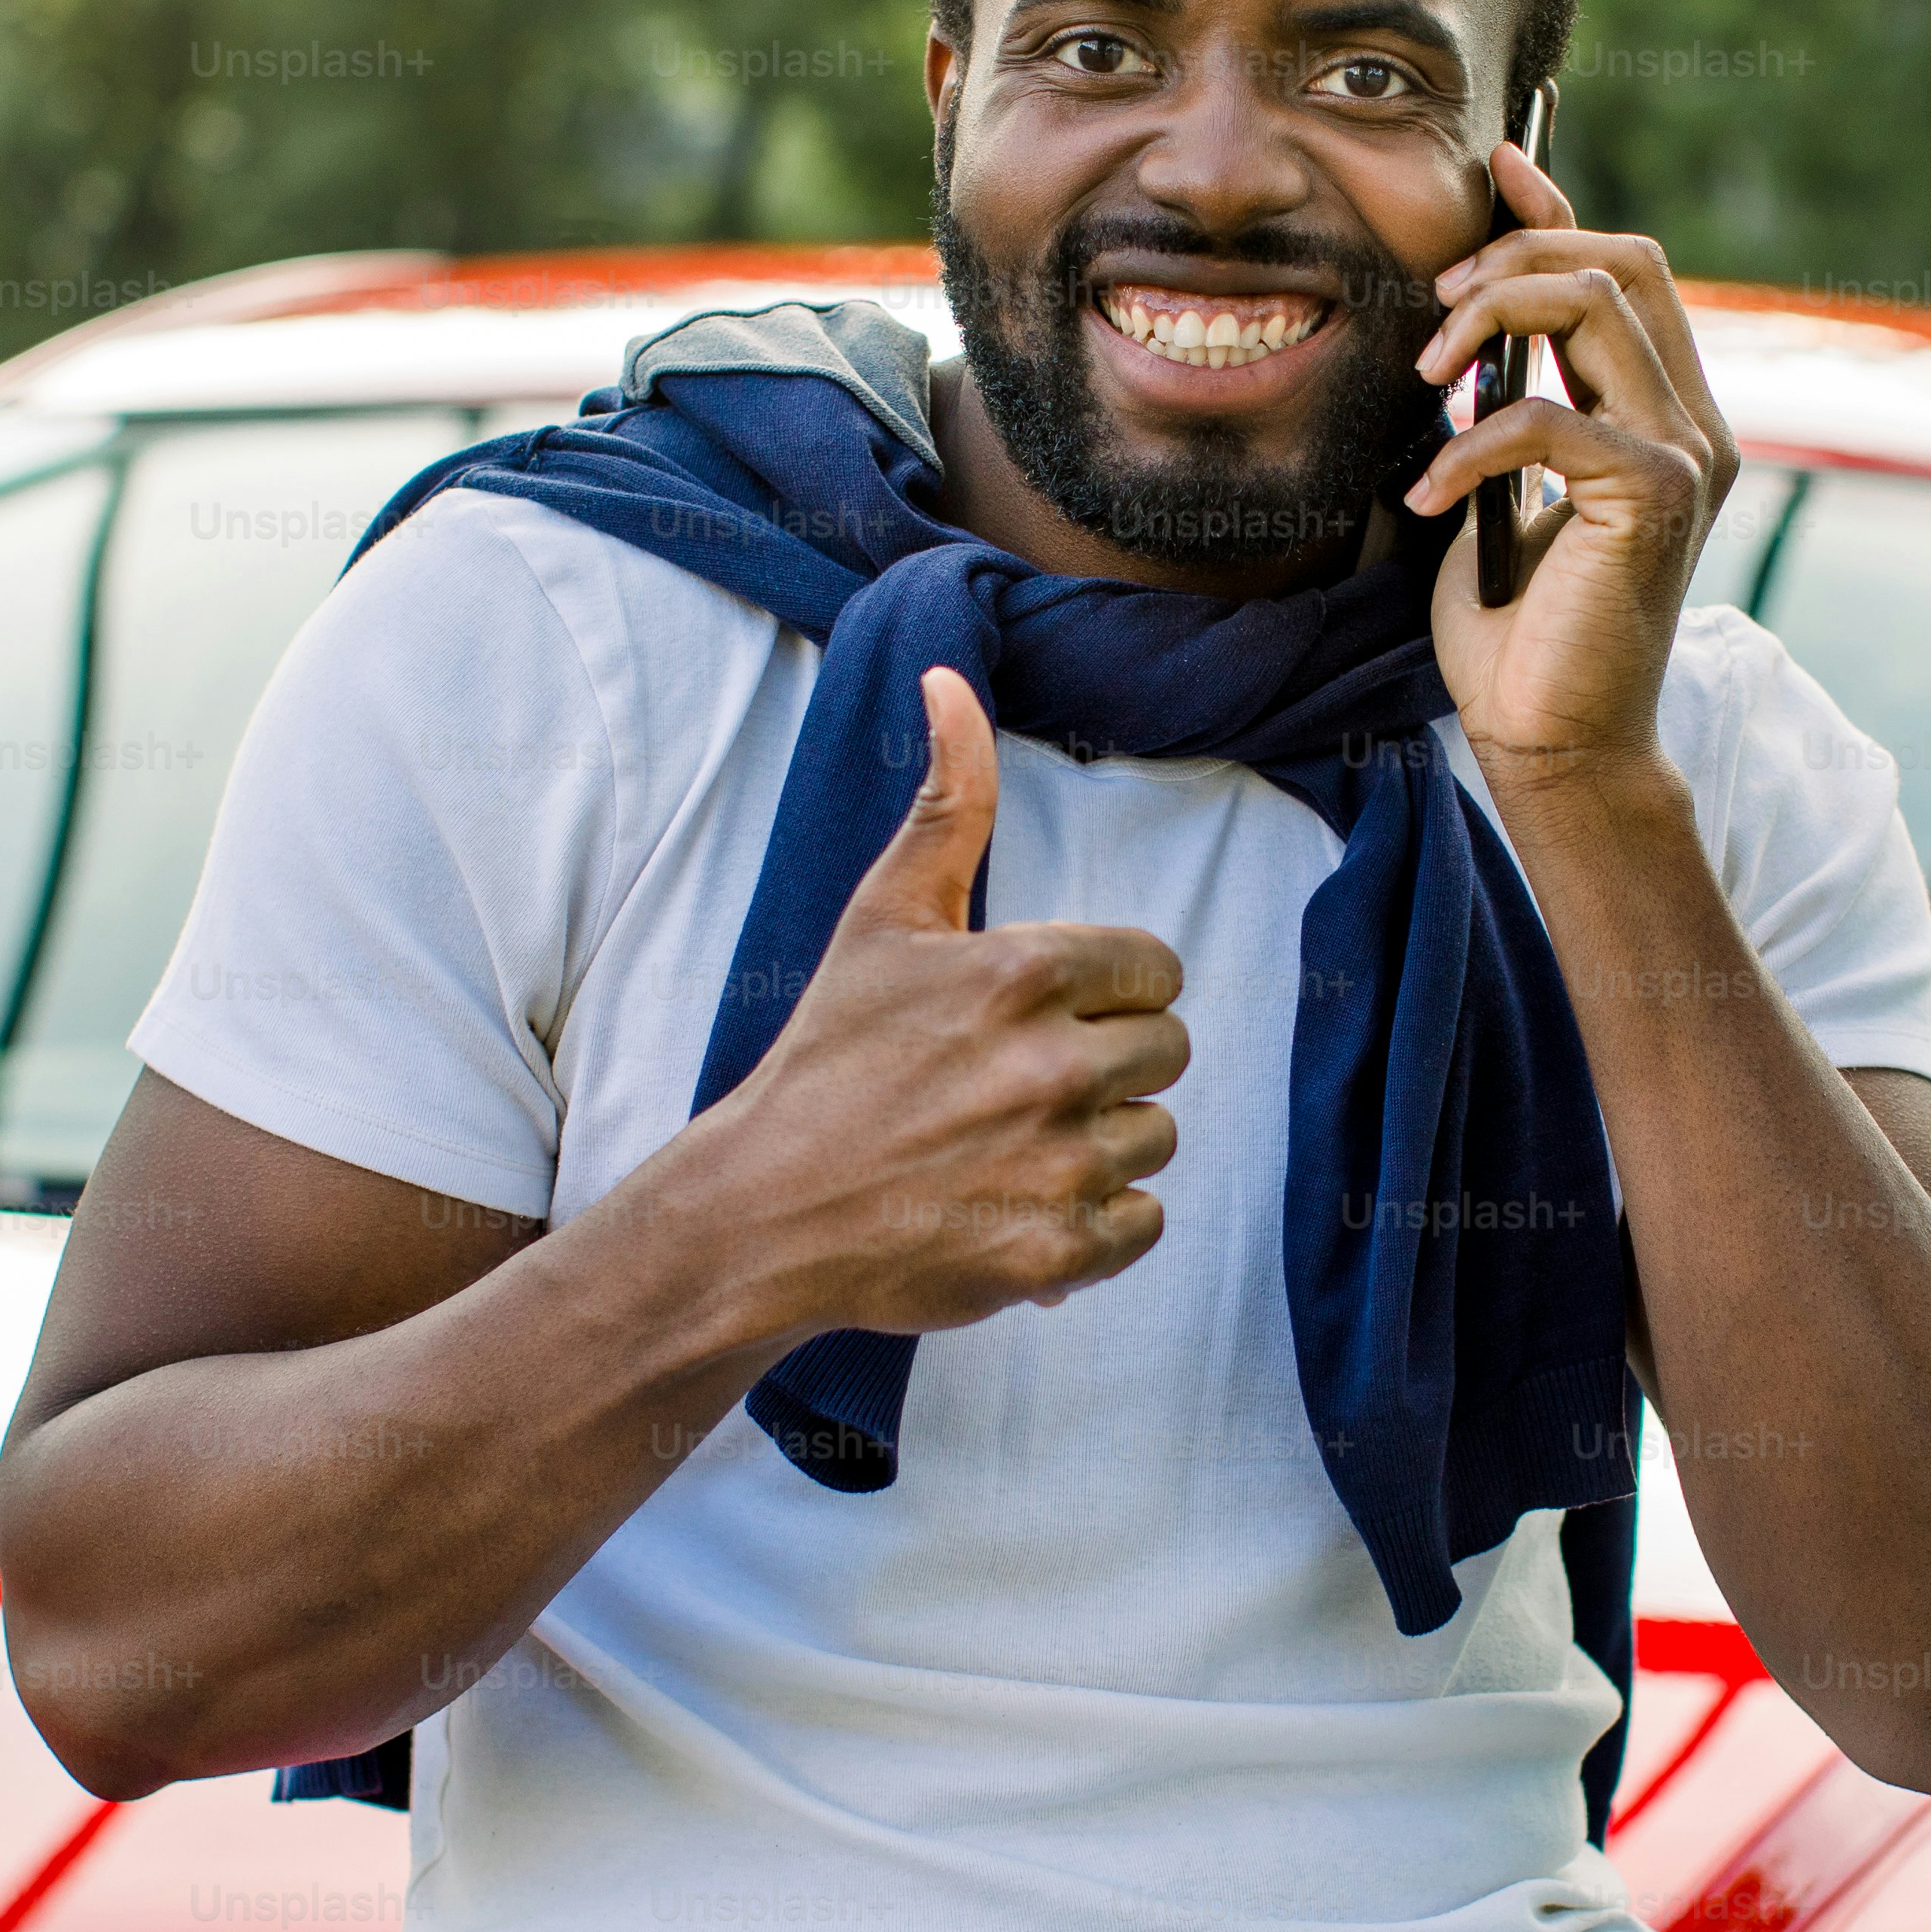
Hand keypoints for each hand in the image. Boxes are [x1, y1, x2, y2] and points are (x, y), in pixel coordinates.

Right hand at [691, 666, 1188, 1338]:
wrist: (763, 1213)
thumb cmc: (829, 1056)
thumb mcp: (885, 914)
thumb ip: (949, 799)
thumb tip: (950, 678)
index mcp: (1023, 973)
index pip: (1155, 969)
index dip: (1106, 990)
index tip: (1040, 1014)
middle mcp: (1051, 1066)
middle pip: (1167, 1052)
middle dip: (1107, 1064)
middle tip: (1017, 1084)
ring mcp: (1056, 1165)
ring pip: (1156, 1137)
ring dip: (1100, 1145)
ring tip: (1010, 1146)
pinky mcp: (1057, 1253)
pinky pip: (1144, 1222)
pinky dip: (1098, 1223)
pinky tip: (1023, 1204)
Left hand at [1404, 137, 1742, 778]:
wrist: (1552, 738)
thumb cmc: (1520, 627)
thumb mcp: (1500, 485)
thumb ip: (1503, 401)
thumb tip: (1461, 318)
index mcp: (1665, 413)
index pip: (1628, 269)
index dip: (1560, 211)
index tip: (1498, 167)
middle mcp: (1694, 422)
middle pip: (1623, 260)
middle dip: (1518, 255)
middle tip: (1437, 306)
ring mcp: (1686, 454)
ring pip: (1596, 303)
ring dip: (1489, 319)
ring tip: (1427, 378)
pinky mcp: (1655, 495)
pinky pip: (1547, 417)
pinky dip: (1470, 444)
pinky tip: (1429, 494)